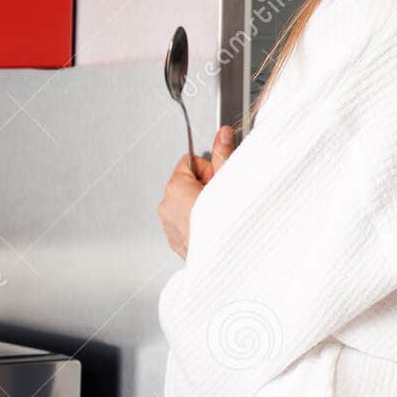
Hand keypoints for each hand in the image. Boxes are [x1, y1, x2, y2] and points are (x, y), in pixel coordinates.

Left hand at [157, 126, 235, 258]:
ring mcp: (169, 226)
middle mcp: (167, 207)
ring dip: (203, 206)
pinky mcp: (175, 241)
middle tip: (222, 200)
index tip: (219, 182)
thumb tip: (223, 135)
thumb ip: (223, 155)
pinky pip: (186, 222)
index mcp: (175, 188)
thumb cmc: (227, 225)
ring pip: (187, 203)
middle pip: (188, 182)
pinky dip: (199, 223)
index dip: (210, 169)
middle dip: (206, 188)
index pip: (190, 161)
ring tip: (218, 216)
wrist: (229, 261)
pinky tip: (213, 229)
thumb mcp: (229, 181)